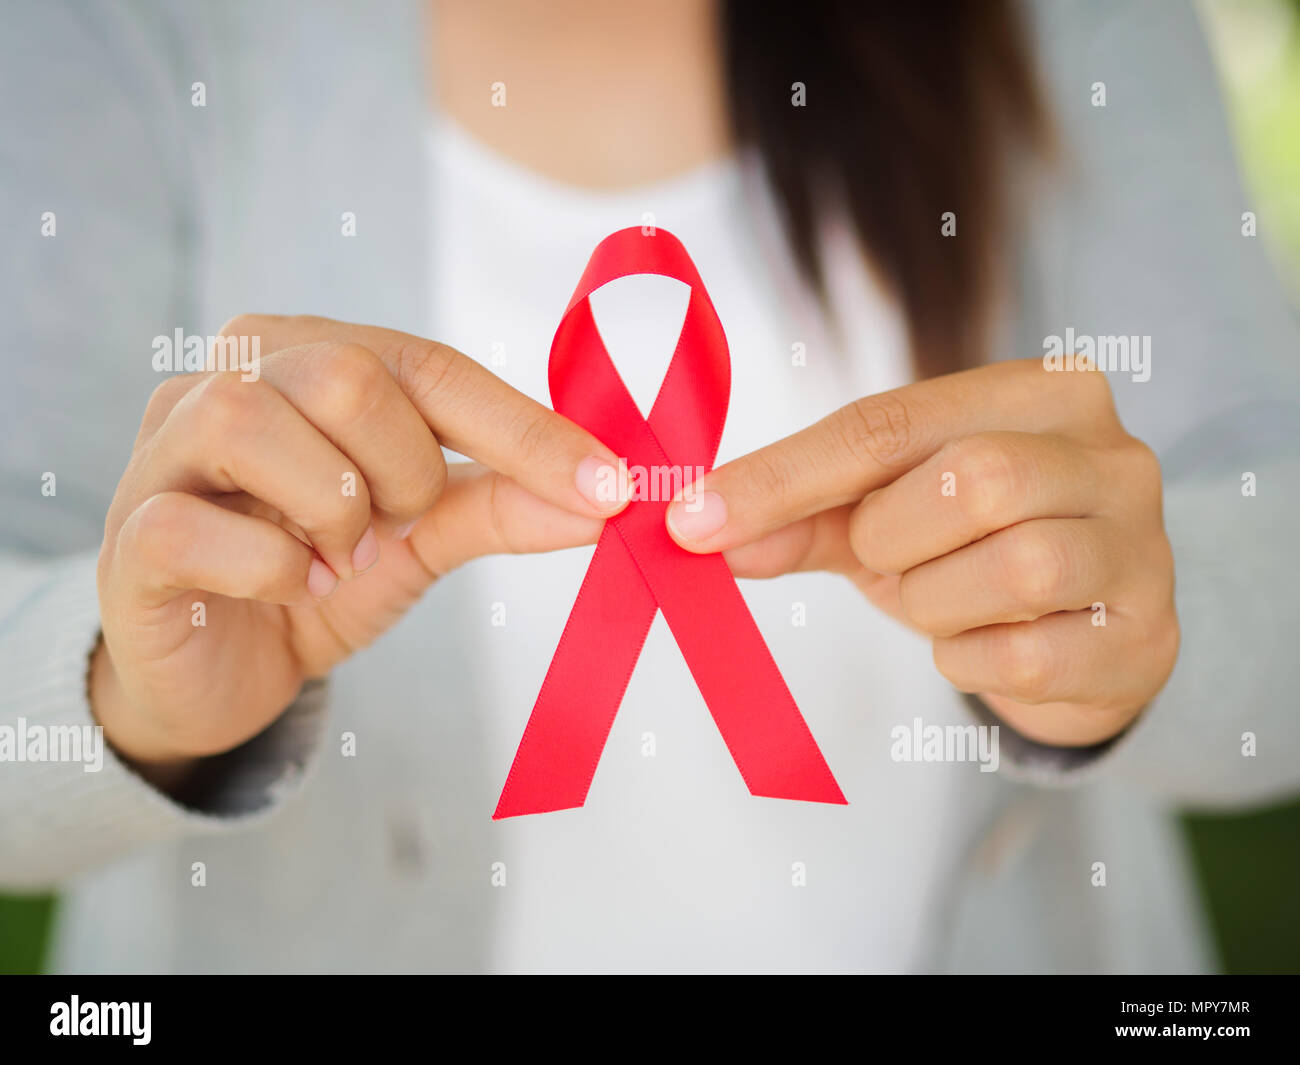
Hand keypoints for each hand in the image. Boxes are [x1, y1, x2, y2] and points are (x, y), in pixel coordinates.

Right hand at [94, 315, 622, 779]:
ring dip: (334, 512)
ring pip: (257, 421)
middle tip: (392, 529)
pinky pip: (201, 528)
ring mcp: (161, 451)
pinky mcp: (130, 537)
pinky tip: (290, 590)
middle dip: (403, 473)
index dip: (524, 429)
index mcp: (302, 355)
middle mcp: (223, 377)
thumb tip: (602, 499)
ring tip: (336, 558)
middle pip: (347, 375)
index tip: (608, 488)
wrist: (219, 671)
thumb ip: (499, 502)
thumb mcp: (420, 534)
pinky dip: (275, 571)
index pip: (428, 364)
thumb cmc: (316, 577)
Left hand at [666, 360, 1178, 746]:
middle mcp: (1108, 453)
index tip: (694, 520)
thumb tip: (701, 531)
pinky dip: (970, 659)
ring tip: (942, 600)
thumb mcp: (884, 516)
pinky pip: (1026, 653)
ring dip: (937, 601)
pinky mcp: (1146, 634)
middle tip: (890, 560)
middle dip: (895, 538)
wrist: (1078, 636)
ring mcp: (1141, 544)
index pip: (888, 423)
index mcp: (1035, 392)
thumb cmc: (972, 553)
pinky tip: (979, 645)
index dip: (782, 477)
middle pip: (971, 480)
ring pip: (1015, 566)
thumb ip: (799, 516)